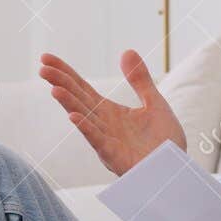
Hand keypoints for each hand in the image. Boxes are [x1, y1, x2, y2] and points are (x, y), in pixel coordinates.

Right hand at [38, 50, 185, 175]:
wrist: (177, 170)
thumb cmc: (164, 142)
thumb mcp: (154, 103)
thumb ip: (140, 80)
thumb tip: (127, 51)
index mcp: (109, 112)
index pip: (82, 88)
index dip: (65, 73)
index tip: (46, 58)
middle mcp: (103, 125)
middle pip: (78, 100)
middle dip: (61, 84)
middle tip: (43, 68)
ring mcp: (107, 141)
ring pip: (85, 119)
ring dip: (69, 104)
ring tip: (54, 89)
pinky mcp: (116, 157)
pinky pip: (98, 141)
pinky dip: (86, 129)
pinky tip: (74, 117)